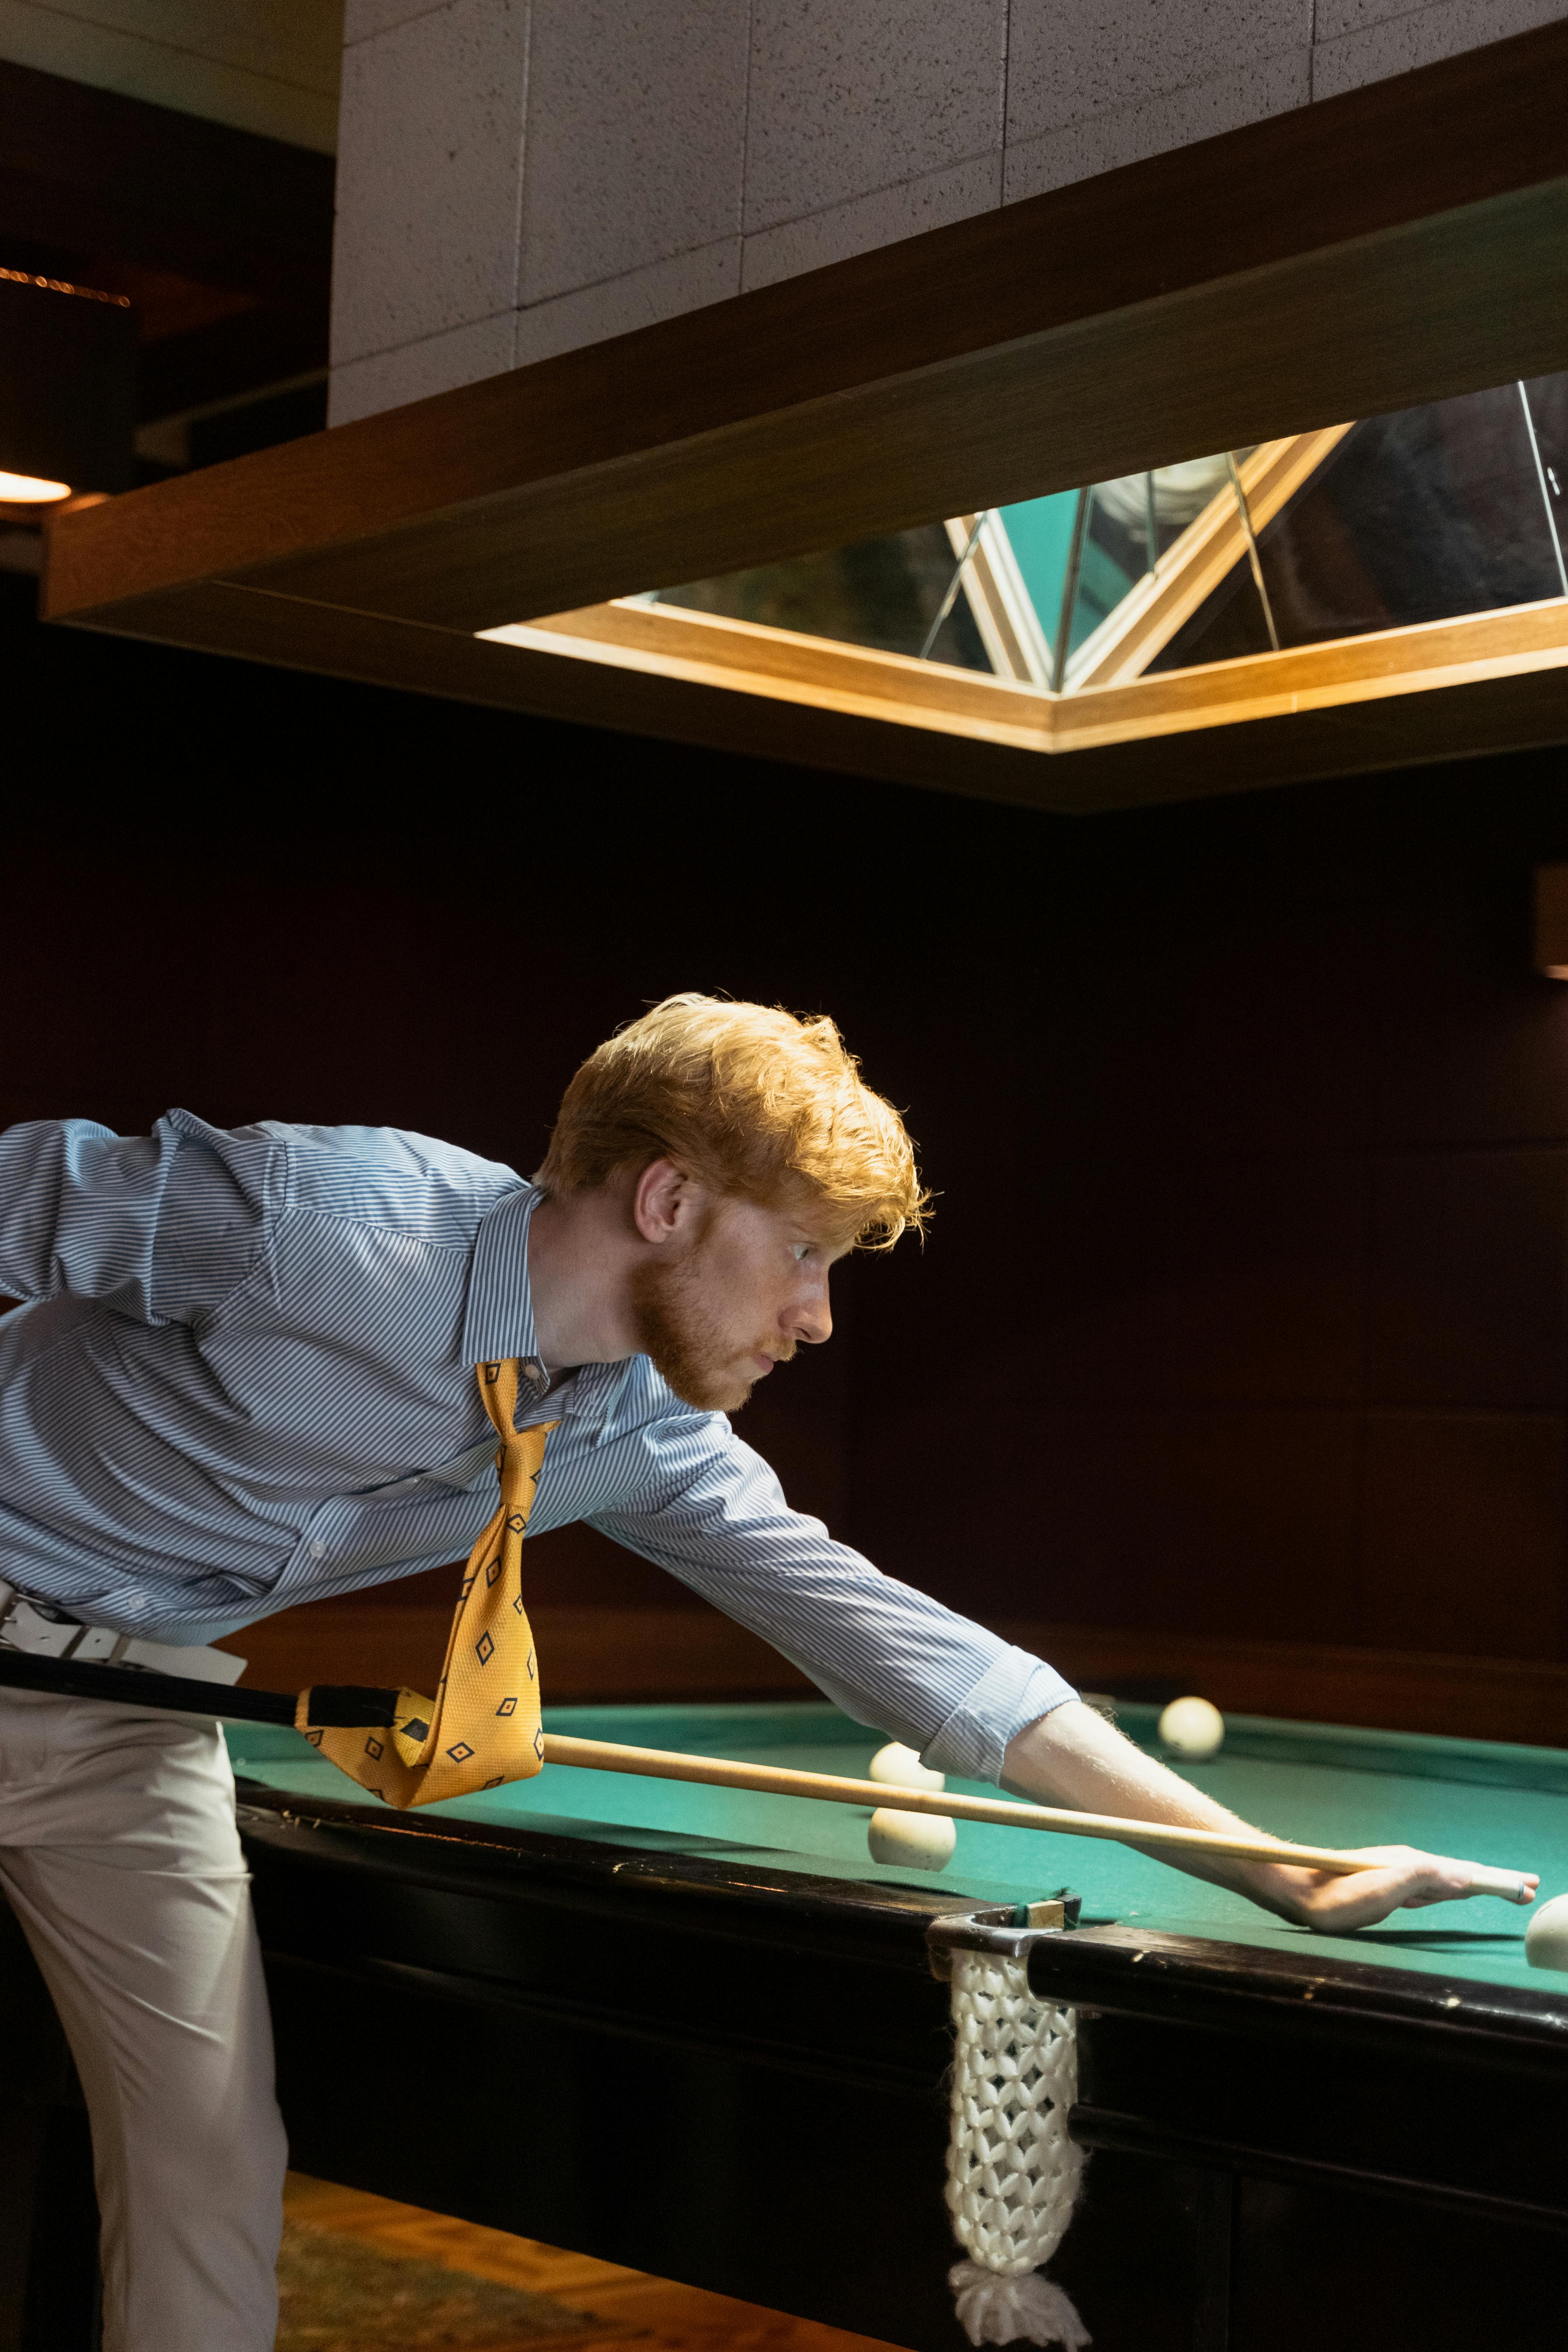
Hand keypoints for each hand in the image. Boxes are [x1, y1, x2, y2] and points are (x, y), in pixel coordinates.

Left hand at [1250, 1846, 1540, 1931]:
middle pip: (1459, 1873)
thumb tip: (1465, 1874)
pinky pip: (1428, 1887)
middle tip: (1525, 1886)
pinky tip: (1453, 1890)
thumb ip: (1423, 1878)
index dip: (1496, 1880)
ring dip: (1473, 1883)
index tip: (1526, 1885)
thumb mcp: (1383, 1888)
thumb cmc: (1336, 1894)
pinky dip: (1450, 1889)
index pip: (1465, 1872)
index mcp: (1413, 1865)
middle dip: (1492, 1880)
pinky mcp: (1383, 1887)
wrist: (1295, 1889)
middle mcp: (1407, 1865)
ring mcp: (1395, 1875)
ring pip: (1445, 1880)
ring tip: (1495, 1886)